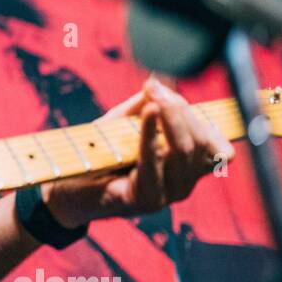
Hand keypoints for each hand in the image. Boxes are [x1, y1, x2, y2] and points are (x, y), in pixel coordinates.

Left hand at [42, 77, 234, 227]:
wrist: (66, 192)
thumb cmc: (97, 157)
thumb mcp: (122, 125)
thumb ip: (142, 105)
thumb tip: (157, 81)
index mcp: (186, 168)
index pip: (215, 143)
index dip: (196, 113)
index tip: (163, 87)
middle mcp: (183, 184)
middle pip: (201, 143)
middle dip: (180, 110)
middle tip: (155, 88)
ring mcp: (166, 195)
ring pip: (184, 152)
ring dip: (171, 118)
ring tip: (154, 98)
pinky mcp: (144, 200)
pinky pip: (154, 163)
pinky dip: (152, 134)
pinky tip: (149, 113)